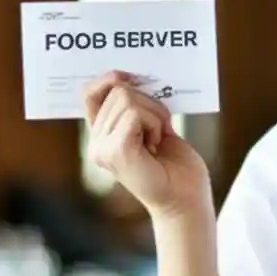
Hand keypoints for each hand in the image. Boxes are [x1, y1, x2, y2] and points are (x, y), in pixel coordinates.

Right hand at [83, 71, 213, 221]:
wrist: (187, 197)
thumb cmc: (175, 164)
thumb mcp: (156, 125)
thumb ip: (139, 106)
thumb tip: (131, 77)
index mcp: (103, 134)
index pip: (89, 93)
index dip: (108, 79)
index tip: (131, 78)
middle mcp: (96, 142)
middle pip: (117, 90)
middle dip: (149, 104)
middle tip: (157, 133)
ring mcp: (102, 148)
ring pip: (127, 99)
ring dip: (153, 115)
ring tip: (156, 141)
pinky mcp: (115, 151)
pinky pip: (133, 114)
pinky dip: (154, 124)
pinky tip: (156, 146)